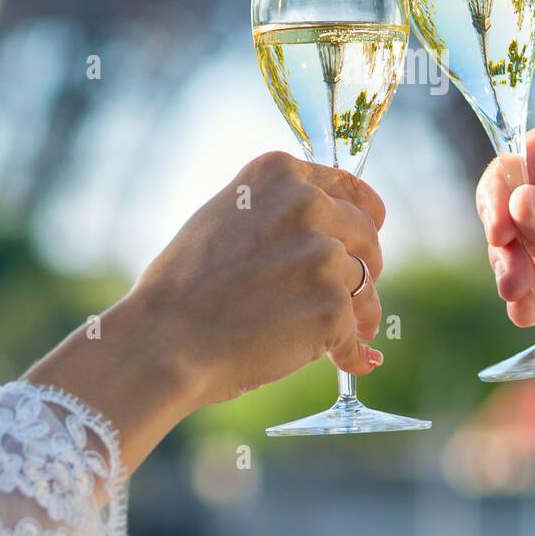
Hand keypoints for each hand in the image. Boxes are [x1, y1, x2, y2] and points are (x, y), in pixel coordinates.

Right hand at [29, 151, 385, 468]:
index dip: (364, 216)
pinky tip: (349, 361)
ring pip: (365, 285)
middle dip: (365, 266)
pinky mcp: (331, 304)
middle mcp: (307, 204)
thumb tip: (324, 234)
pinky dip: (351, 351)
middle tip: (354, 295)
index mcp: (279, 174)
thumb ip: (274, 213)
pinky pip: (356, 332)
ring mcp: (321, 254)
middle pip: (366, 235)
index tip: (371, 233)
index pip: (348, 187)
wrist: (163, 339)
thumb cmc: (183, 288)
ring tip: (343, 334)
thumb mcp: (223, 219)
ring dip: (358, 312)